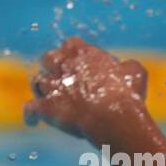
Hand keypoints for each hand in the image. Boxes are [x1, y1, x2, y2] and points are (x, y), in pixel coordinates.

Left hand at [24, 37, 149, 144]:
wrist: (111, 117)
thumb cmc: (126, 94)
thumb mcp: (135, 72)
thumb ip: (127, 65)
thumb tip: (125, 67)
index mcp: (83, 54)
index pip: (73, 44)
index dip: (76, 51)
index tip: (83, 60)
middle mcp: (63, 67)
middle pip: (49, 57)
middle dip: (53, 65)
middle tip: (62, 75)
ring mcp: (52, 87)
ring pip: (37, 81)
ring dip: (42, 87)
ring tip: (47, 94)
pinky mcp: (45, 108)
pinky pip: (30, 110)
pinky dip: (30, 116)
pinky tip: (32, 121)